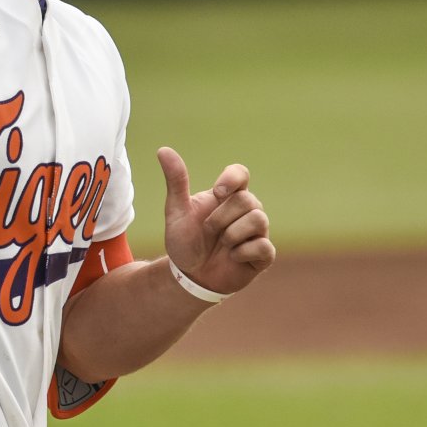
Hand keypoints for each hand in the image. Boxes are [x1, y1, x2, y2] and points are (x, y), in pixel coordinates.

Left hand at [157, 146, 274, 295]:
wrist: (189, 276)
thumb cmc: (185, 241)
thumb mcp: (176, 212)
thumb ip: (175, 181)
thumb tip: (163, 149)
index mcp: (227, 196)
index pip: (241, 173)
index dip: (232, 178)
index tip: (218, 192)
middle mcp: (246, 210)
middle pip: (248, 199)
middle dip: (222, 218)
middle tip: (208, 231)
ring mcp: (257, 232)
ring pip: (259, 220)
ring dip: (231, 235)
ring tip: (221, 244)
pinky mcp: (263, 254)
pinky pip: (263, 247)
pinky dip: (242, 253)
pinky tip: (231, 257)